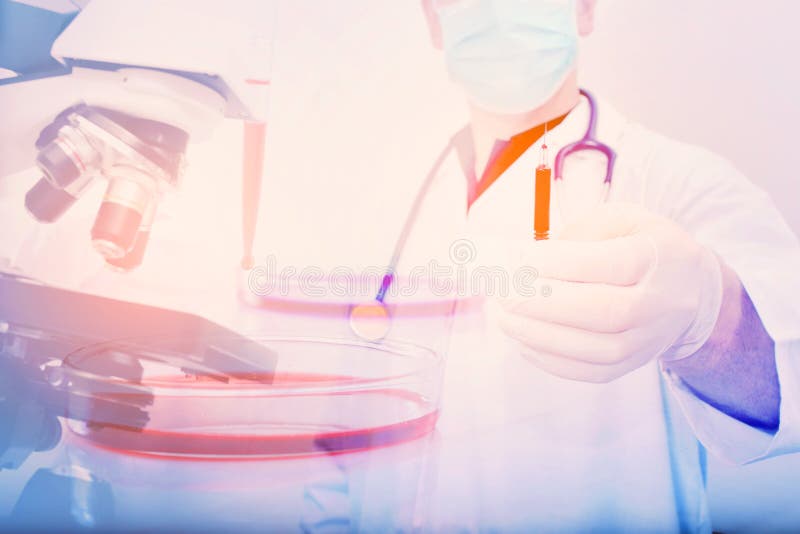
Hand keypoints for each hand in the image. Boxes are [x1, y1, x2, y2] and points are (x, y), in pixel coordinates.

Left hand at [496, 202, 723, 382]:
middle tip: (501, 292)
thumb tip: (528, 257)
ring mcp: (647, 340)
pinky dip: (549, 360)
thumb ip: (581, 231)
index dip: (557, 262)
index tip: (515, 258)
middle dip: (542, 303)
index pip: (607, 264)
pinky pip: (588, 372)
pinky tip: (521, 339)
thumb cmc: (642, 246)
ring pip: (593, 349)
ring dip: (537, 334)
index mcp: (656, 257)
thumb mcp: (623, 219)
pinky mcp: (631, 364)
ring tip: (501, 315)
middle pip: (601, 311)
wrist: (690, 290)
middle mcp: (657, 304)